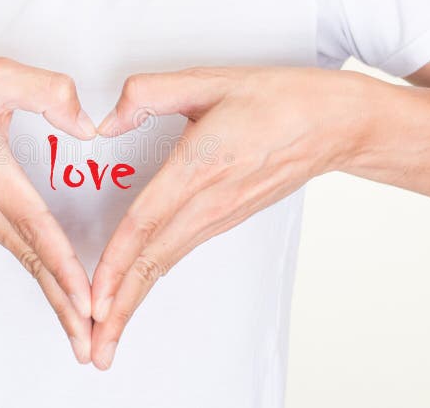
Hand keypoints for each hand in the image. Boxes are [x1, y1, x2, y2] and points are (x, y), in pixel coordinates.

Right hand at [0, 57, 97, 363]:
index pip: (32, 222)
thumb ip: (48, 91)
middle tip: (91, 343)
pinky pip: (17, 250)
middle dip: (64, 303)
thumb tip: (87, 126)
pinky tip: (62, 295)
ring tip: (83, 332)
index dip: (61, 261)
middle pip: (32, 258)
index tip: (84, 296)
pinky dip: (43, 276)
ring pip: (25, 260)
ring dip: (55, 298)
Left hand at [89, 66, 369, 368]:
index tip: (93, 297)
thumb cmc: (279, 100)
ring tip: (110, 333)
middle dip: (121, 308)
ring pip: (167, 264)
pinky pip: (181, 252)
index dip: (115, 263)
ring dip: (135, 301)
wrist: (336, 125)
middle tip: (95, 349)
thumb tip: (107, 121)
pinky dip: (153, 277)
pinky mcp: (228, 218)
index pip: (146, 223)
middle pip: (154, 262)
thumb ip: (149, 93)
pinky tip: (136, 290)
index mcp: (200, 166)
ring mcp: (221, 215)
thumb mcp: (209, 80)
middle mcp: (210, 201)